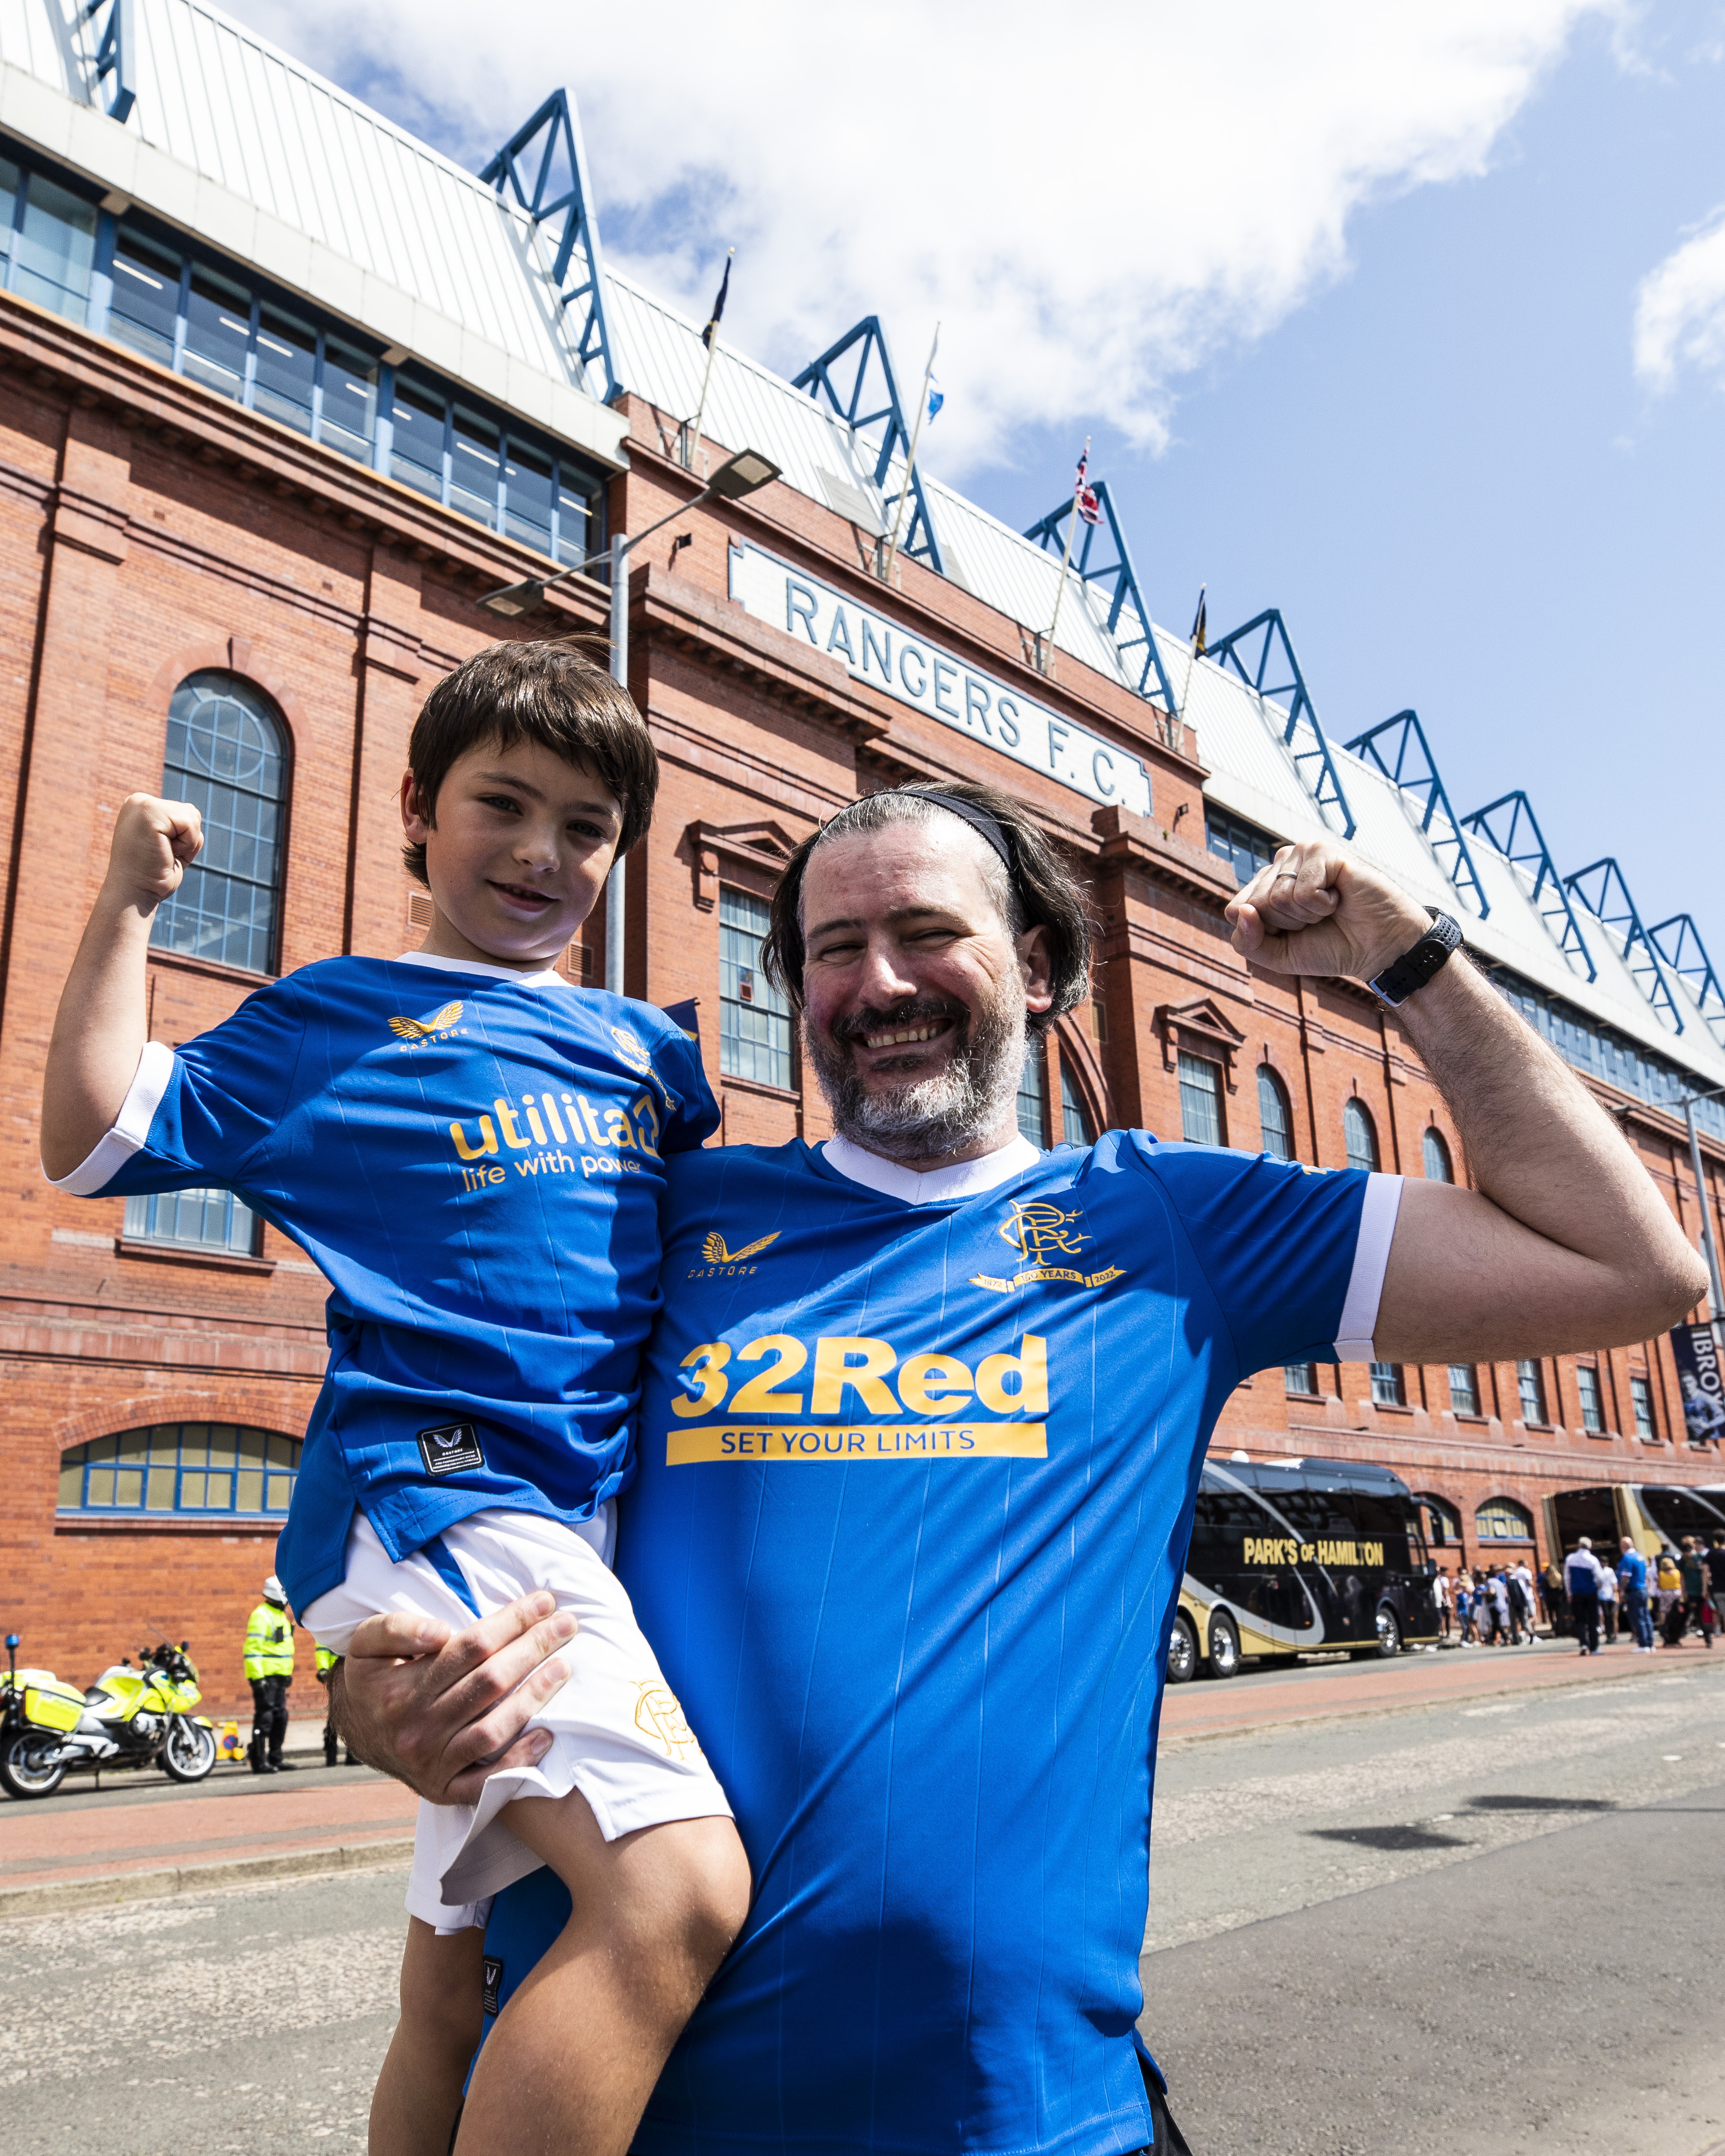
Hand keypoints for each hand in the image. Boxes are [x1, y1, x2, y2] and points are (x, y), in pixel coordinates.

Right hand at [104, 794, 202, 911]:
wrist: (134, 894)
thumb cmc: (152, 876)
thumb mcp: (168, 845)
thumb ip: (178, 826)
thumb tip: (192, 812)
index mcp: (141, 807)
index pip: (185, 813)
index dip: (183, 839)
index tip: (161, 852)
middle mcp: (138, 801)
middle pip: (191, 813)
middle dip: (186, 840)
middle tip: (162, 855)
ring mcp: (142, 804)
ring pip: (193, 817)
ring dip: (186, 843)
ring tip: (163, 854)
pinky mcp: (149, 812)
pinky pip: (190, 825)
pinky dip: (186, 845)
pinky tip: (165, 852)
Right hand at [328, 1593, 576, 1804]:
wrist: (353, 1729)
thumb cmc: (372, 1677)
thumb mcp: (367, 1641)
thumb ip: (397, 1629)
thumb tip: (440, 1632)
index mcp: (402, 1690)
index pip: (470, 1648)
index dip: (511, 1622)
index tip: (543, 1602)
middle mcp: (417, 1729)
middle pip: (489, 1683)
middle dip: (534, 1648)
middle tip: (567, 1625)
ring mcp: (431, 1763)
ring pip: (492, 1729)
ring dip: (534, 1697)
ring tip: (564, 1667)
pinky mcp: (442, 1789)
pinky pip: (485, 1782)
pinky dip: (517, 1762)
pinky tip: (547, 1737)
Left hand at [1225, 840, 1428, 981]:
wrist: (1379, 947)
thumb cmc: (1331, 946)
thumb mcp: (1279, 956)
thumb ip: (1248, 942)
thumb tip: (1242, 911)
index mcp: (1264, 886)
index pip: (1235, 909)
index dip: (1264, 932)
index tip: (1295, 932)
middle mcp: (1279, 865)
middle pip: (1254, 905)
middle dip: (1287, 925)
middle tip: (1317, 920)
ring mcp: (1300, 854)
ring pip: (1276, 898)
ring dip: (1307, 915)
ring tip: (1330, 908)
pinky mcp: (1323, 851)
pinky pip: (1302, 891)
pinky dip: (1323, 905)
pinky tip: (1340, 897)